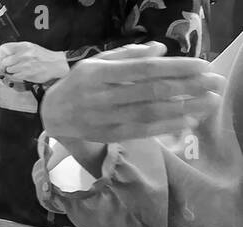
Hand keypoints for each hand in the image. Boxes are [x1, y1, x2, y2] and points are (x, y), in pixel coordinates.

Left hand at [0, 41, 68, 83]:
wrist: (55, 64)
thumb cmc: (42, 56)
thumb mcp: (30, 47)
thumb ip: (16, 49)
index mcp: (24, 46)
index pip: (4, 48)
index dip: (1, 54)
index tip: (3, 57)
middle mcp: (24, 54)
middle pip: (4, 61)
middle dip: (6, 65)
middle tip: (12, 65)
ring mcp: (25, 65)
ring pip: (8, 70)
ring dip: (12, 71)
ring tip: (20, 69)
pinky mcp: (26, 74)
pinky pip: (14, 77)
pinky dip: (16, 76)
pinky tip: (23, 73)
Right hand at [41, 43, 225, 142]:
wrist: (53, 115)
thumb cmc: (79, 84)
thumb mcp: (97, 62)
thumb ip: (128, 55)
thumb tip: (160, 50)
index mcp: (98, 74)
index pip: (143, 70)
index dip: (174, 68)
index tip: (202, 66)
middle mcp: (101, 98)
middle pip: (151, 92)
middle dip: (187, 87)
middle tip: (214, 83)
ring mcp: (104, 119)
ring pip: (149, 113)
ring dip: (183, 108)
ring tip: (209, 103)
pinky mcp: (108, 135)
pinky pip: (141, 131)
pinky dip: (166, 126)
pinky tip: (187, 121)